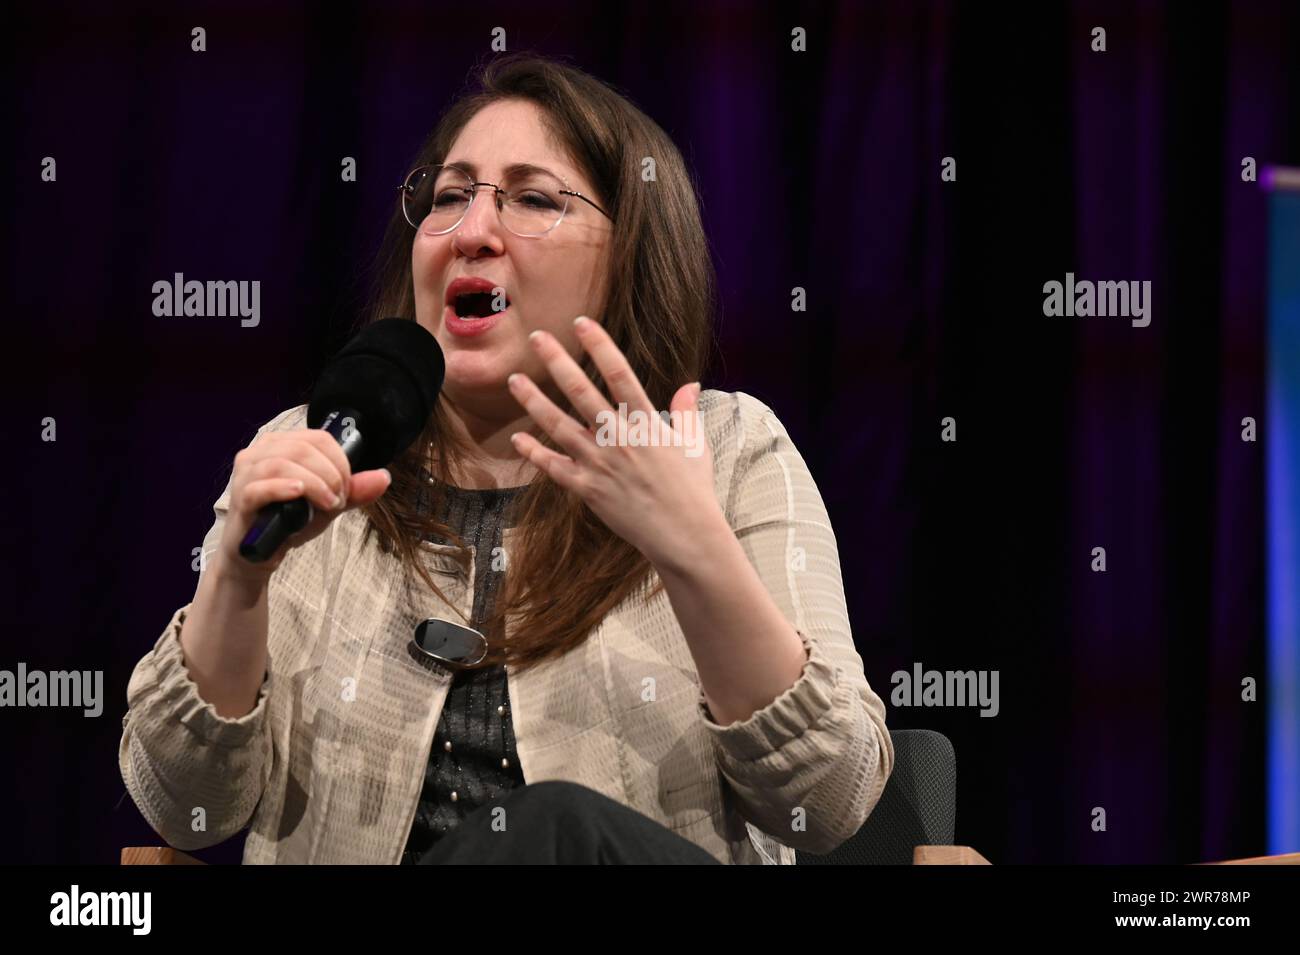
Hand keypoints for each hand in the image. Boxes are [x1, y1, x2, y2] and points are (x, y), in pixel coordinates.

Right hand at [215, 428, 392, 581]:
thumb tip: (383, 477)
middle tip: (338, 501)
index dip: (340, 462)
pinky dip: (283, 488)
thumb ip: (354, 491)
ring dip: (314, 484)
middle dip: (330, 475)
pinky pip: (259, 487)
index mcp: (280, 445)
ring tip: (327, 505)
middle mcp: (259, 452)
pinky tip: (299, 494)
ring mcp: (245, 474)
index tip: (346, 489)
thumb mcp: (327, 504)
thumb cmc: (289, 522)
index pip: (319, 438)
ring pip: (282, 464)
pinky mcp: (240, 499)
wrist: (259, 556)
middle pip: (302, 448)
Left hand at [506, 315, 723, 571]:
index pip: (619, 374)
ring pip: (559, 426)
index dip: (599, 346)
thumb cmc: (694, 491)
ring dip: (534, 402)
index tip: (583, 323)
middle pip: (581, 392)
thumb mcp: (696, 446)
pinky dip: (536, 453)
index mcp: (647, 423)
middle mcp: (619, 439)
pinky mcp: (589, 490)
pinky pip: (556, 468)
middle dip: (557, 361)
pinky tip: (518, 438)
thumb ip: (687, 413)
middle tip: (537, 337)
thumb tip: (690, 385)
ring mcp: (600, 464)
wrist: (684, 535)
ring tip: (514, 381)